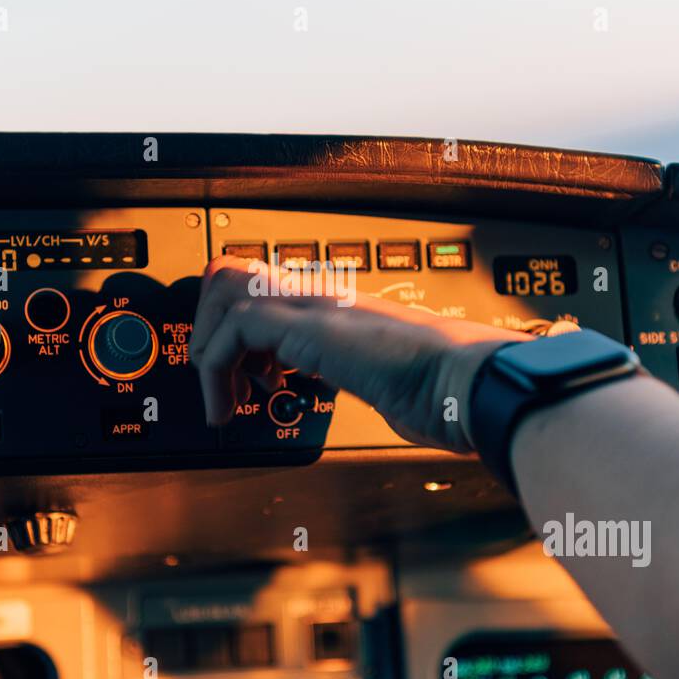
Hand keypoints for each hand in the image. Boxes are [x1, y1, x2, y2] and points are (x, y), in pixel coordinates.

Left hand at [189, 254, 534, 451]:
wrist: (470, 384)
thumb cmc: (446, 388)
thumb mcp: (384, 383)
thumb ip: (359, 381)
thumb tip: (360, 400)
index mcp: (338, 308)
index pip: (264, 291)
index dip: (236, 330)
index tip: (239, 377)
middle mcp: (320, 296)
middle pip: (232, 271)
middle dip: (208, 324)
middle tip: (220, 376)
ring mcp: (314, 305)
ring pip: (223, 286)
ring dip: (208, 344)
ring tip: (221, 394)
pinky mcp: (309, 326)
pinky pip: (235, 328)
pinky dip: (215, 371)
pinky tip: (229, 406)